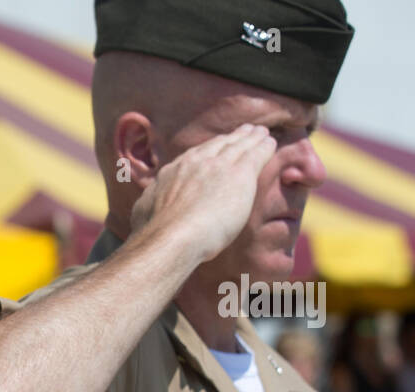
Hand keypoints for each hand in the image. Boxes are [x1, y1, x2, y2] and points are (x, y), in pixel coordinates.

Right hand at [129, 124, 276, 264]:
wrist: (171, 236)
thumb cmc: (154, 233)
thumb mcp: (142, 212)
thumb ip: (149, 204)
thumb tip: (143, 208)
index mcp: (173, 172)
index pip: (194, 156)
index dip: (207, 151)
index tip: (214, 149)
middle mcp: (195, 163)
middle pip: (218, 145)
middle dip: (230, 138)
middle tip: (242, 132)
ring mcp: (218, 165)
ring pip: (239, 144)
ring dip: (250, 137)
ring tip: (260, 133)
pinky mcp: (240, 173)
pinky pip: (257, 153)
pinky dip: (264, 146)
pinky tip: (271, 143)